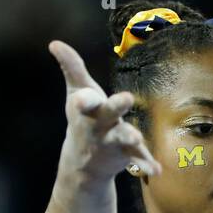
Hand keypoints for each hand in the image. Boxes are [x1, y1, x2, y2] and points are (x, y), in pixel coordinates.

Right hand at [48, 40, 162, 182]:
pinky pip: (138, 159)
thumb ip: (71, 67)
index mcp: (89, 109)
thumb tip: (54, 42)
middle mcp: (100, 125)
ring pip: (123, 138)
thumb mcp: (76, 92)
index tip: (81, 99)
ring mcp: (113, 141)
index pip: (85, 102)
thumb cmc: (82, 118)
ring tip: (138, 138)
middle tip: (126, 98)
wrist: (82, 163)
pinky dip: (146, 165)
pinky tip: (157, 170)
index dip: (83, 100)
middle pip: (108, 114)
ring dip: (130, 137)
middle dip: (116, 106)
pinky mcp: (126, 154)